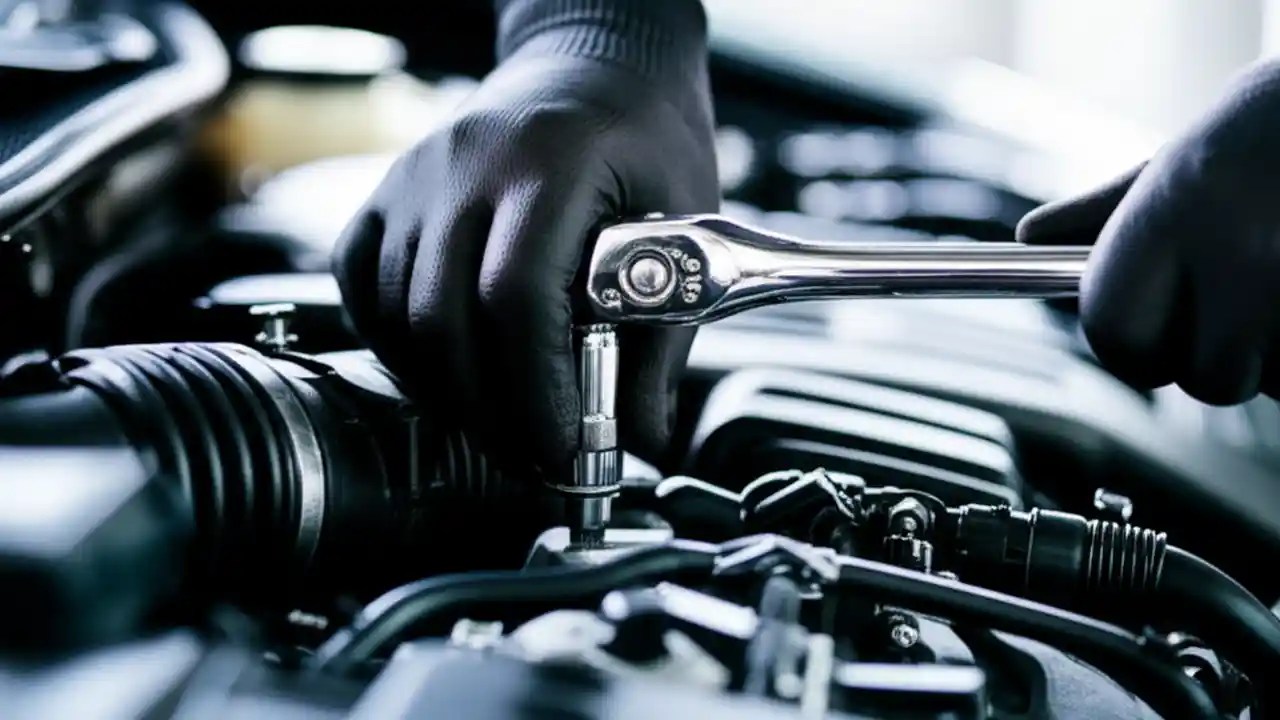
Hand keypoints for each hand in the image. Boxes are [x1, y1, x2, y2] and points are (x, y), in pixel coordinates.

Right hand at [331, 1, 717, 478]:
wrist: (592, 67)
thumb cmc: (642, 135)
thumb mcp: (683, 220)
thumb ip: (663, 334)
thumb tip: (643, 435)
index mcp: (549, 163)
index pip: (518, 295)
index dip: (536, 389)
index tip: (563, 445)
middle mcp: (465, 166)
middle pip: (445, 318)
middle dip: (489, 411)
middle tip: (533, 457)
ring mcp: (415, 178)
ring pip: (398, 314)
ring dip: (445, 390)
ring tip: (498, 428)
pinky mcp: (385, 195)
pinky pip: (364, 289)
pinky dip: (397, 347)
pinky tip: (445, 375)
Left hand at [1018, 60, 1279, 404]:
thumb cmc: (1269, 129)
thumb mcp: (1183, 159)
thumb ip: (1108, 213)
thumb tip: (1032, 236)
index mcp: (1173, 213)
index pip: (1114, 330)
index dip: (1132, 346)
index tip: (1151, 339)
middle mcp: (1238, 254)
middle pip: (1207, 377)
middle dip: (1224, 357)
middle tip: (1245, 298)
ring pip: (1274, 381)